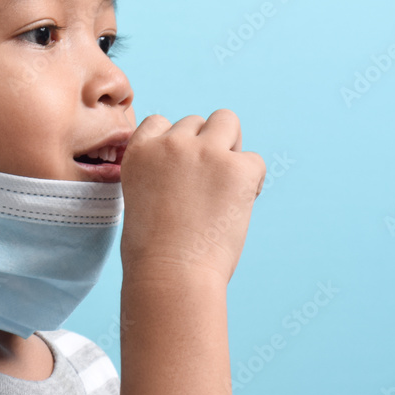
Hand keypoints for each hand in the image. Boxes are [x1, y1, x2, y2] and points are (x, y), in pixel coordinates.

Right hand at [119, 110, 265, 284]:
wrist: (171, 273)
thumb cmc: (154, 251)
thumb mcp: (140, 197)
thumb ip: (159, 172)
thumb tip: (192, 165)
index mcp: (139, 152)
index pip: (160, 121)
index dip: (175, 143)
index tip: (180, 169)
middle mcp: (170, 144)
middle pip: (197, 122)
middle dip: (204, 145)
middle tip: (206, 184)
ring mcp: (205, 153)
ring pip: (227, 121)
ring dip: (230, 147)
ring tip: (225, 184)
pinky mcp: (236, 168)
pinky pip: (255, 160)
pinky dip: (252, 180)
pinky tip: (237, 205)